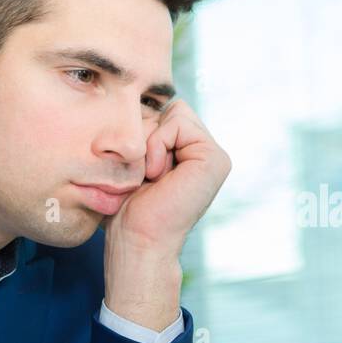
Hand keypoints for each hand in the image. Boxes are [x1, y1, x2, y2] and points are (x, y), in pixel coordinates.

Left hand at [111, 98, 230, 257]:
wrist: (136, 240)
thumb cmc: (126, 209)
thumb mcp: (133, 163)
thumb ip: (146, 134)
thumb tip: (139, 102)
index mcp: (189, 154)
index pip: (165, 113)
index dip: (142, 133)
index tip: (138, 171)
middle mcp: (205, 153)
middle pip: (170, 109)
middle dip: (146, 136)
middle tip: (144, 174)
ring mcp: (214, 156)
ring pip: (174, 112)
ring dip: (150, 143)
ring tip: (150, 176)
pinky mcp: (215, 158)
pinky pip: (178, 123)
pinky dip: (158, 145)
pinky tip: (156, 175)